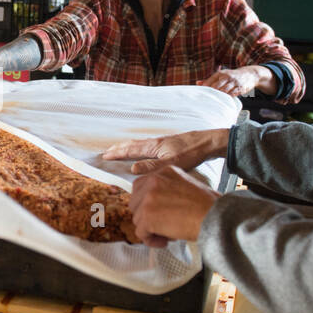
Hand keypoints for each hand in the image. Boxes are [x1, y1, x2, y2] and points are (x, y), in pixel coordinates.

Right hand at [102, 128, 228, 174]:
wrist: (208, 142)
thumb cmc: (191, 153)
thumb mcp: (172, 163)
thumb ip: (152, 167)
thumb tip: (132, 169)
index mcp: (153, 146)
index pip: (130, 150)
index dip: (117, 153)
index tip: (104, 156)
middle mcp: (155, 142)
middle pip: (132, 144)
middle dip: (118, 148)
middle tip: (107, 152)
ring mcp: (161, 142)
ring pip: (139, 144)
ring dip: (127, 147)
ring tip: (120, 150)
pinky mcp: (168, 144)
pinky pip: (147, 145)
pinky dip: (138, 148)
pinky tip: (143, 152)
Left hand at [129, 166, 219, 244]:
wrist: (215, 216)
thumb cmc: (208, 206)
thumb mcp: (188, 186)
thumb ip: (169, 190)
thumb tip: (157, 204)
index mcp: (165, 172)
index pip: (141, 186)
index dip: (145, 203)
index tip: (155, 213)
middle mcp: (154, 181)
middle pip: (135, 203)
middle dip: (146, 217)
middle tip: (162, 225)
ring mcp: (149, 198)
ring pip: (137, 219)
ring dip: (150, 230)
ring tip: (168, 234)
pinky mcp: (147, 215)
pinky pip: (141, 233)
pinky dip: (151, 241)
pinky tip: (165, 241)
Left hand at [197, 66, 263, 96]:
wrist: (250, 74)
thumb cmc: (233, 76)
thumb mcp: (222, 75)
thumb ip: (210, 80)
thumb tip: (198, 83)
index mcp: (221, 73)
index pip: (210, 81)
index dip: (205, 88)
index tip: (201, 94)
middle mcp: (227, 77)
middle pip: (216, 86)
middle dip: (211, 93)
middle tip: (206, 100)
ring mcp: (234, 82)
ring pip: (224, 91)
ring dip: (219, 96)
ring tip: (214, 102)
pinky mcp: (240, 88)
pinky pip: (232, 94)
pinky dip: (227, 98)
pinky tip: (223, 102)